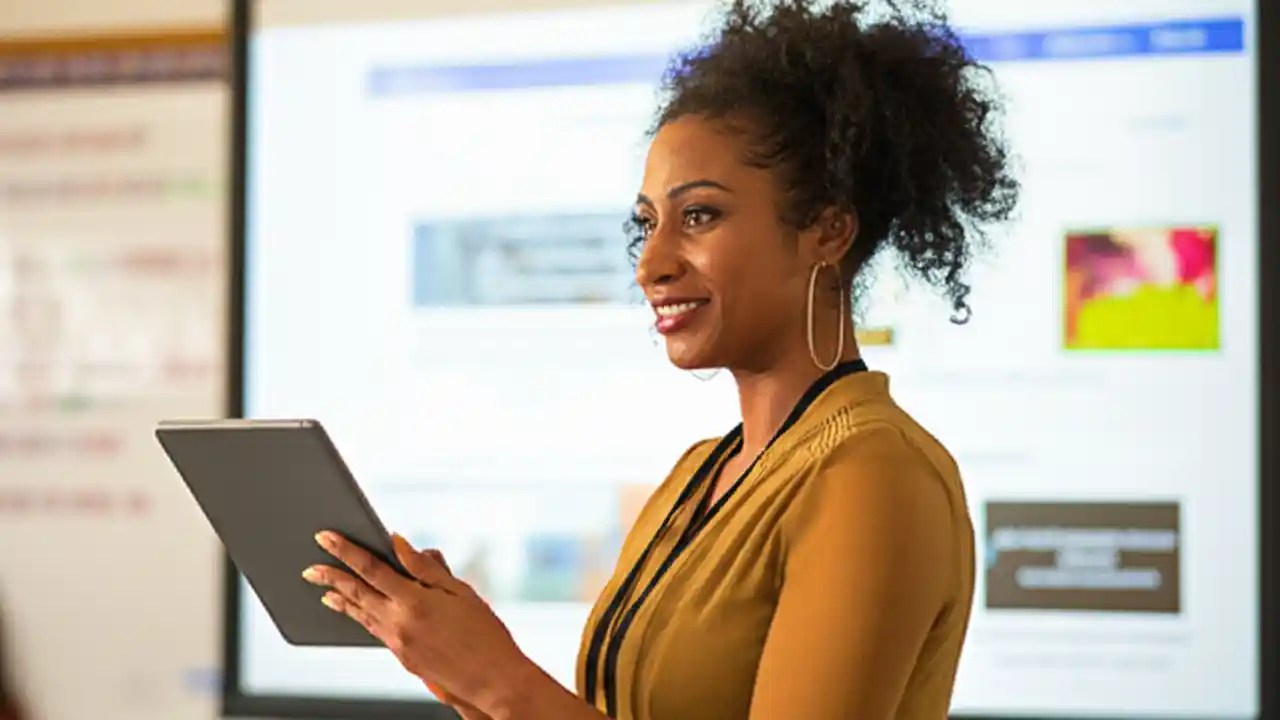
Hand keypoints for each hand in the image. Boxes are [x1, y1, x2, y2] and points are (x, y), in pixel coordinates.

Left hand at [303, 531, 528, 715]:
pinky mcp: (402, 658)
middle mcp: (399, 623)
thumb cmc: (484, 633)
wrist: (493, 679)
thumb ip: (426, 568)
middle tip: (310, 567)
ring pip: (361, 615)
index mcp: (415, 601)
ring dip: (341, 599)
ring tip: (324, 590)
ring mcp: (398, 643)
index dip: (346, 550)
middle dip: (331, 577)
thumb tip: (399, 544)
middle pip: (356, 593)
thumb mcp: (460, 591)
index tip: (326, 537)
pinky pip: (375, 631)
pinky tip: (358, 611)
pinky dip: (361, 617)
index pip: (371, 568)